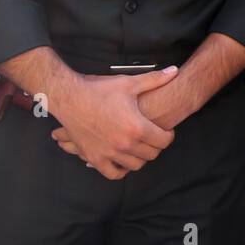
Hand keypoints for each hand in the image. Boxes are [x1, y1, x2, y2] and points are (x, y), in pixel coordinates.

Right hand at [50, 66, 179, 179]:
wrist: (70, 97)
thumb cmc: (99, 90)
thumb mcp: (129, 83)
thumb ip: (154, 80)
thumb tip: (174, 71)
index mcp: (137, 127)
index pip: (164, 141)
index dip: (169, 136)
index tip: (166, 131)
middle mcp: (125, 144)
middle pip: (152, 155)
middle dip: (156, 146)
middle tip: (154, 138)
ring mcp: (109, 153)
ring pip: (135, 165)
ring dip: (141, 158)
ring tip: (140, 147)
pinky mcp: (95, 158)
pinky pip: (113, 173)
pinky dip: (121, 170)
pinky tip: (123, 161)